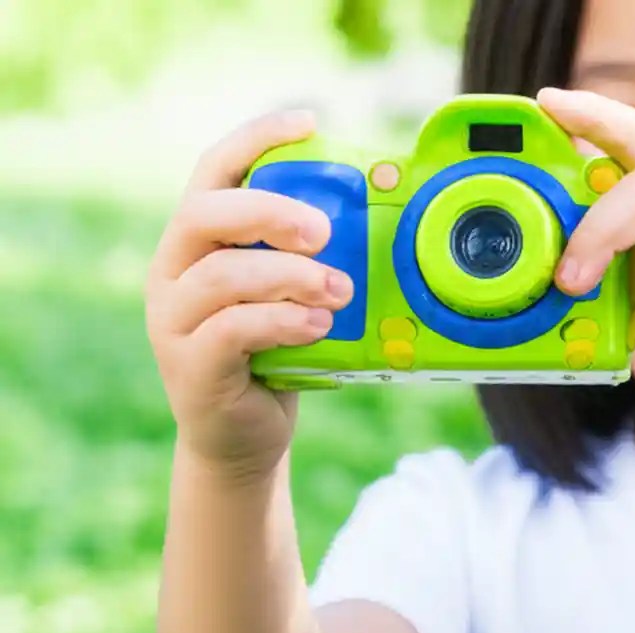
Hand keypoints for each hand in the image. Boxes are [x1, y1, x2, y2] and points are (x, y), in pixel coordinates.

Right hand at [144, 110, 351, 480]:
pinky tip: (318, 325)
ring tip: (340, 290)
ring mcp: (173, 320)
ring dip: (291, 277)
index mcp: (198, 240)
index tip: (309, 121)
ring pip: (222, 277)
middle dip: (270, 212)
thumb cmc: (277, 351)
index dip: (256, 138)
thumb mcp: (292, 293)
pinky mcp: (190, 365)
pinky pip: (232, 331)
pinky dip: (282, 321)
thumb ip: (312, 255)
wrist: (243, 435)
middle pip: (205, 214)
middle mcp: (174, 271)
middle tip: (325, 231)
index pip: (213, 169)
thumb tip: (387, 210)